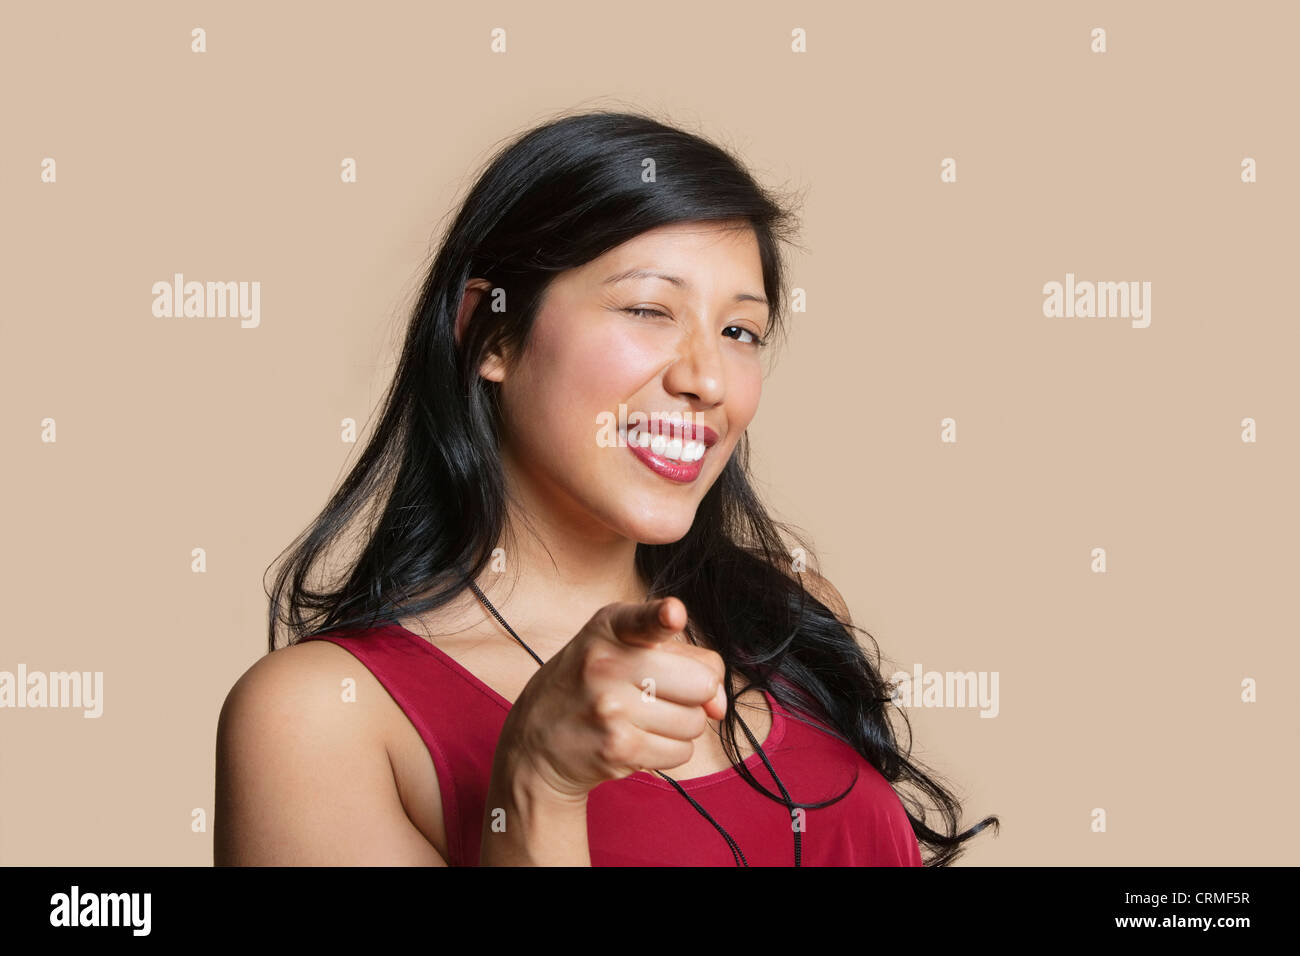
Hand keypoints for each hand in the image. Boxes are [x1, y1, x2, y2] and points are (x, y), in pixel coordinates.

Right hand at [495, 596, 726, 800]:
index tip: (673, 614)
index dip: (663, 617)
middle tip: (660, 694)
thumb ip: (684, 661)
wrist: (536, 743)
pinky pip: (682, 753)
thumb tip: (719, 706)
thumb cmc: (592, 686)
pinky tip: (638, 739)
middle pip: (702, 682)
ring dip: (679, 725)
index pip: (642, 620)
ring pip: (695, 722)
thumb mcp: (623, 649)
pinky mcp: (617, 749)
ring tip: (642, 718)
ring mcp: (611, 709)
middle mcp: (606, 664)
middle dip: (693, 694)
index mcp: (610, 628)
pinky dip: (669, 750)